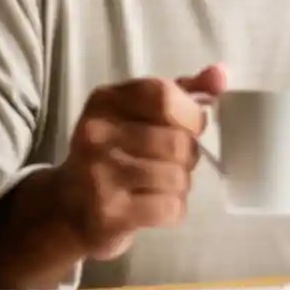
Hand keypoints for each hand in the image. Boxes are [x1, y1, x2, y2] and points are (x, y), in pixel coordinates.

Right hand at [54, 65, 226, 260]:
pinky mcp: (108, 213)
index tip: (190, 126)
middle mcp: (96, 133)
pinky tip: (154, 206)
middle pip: (177, 141)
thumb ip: (182, 91)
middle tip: (172, 162)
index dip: (190, 113)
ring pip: (177, 177)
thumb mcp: (139, 112)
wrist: (68, 207)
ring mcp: (99, 174)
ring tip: (160, 184)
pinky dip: (173, 209)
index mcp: (105, 100)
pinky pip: (169, 207)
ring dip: (180, 184)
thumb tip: (221, 76)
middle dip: (188, 156)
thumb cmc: (114, 152)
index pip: (164, 95)